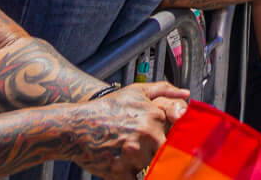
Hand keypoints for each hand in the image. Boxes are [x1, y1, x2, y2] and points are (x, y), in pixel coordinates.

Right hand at [66, 82, 186, 179]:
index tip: (172, 142)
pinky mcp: (119, 171)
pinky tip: (124, 166)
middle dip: (158, 152)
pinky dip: (132, 176)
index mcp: (155, 117)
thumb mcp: (136, 91)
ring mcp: (133, 155)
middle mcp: (147, 136)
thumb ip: (164, 90)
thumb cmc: (106, 108)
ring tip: (129, 152)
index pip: (178, 134)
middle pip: (165, 152)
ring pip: (150, 166)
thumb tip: (186, 95)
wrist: (74, 126)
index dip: (174, 139)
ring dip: (143, 163)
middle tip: (145, 147)